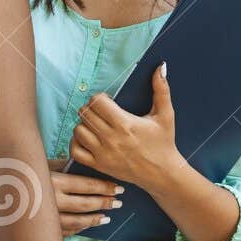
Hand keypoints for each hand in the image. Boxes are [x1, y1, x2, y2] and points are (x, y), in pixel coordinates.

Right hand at [47, 159, 122, 235]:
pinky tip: (86, 226)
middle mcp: (52, 200)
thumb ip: (66, 167)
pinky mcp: (43, 227)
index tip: (118, 189)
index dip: (105, 188)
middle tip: (118, 203)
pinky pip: (64, 230)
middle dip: (104, 203)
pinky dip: (77, 228)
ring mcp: (47, 217)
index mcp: (55, 181)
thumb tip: (87, 171)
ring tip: (107, 218)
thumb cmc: (28, 174)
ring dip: (94, 220)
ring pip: (76, 221)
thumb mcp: (46, 165)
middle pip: (85, 204)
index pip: (87, 185)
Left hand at [69, 62, 180, 189]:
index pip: (96, 102)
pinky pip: (75, 151)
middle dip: (91, 109)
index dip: (99, 98)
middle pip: (85, 114)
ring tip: (95, 125)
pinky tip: (87, 138)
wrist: (162, 174)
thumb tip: (161, 67)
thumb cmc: (163, 143)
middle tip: (101, 112)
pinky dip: (76, 143)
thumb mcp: (166, 115)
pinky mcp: (99, 165)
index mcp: (124, 124)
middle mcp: (111, 138)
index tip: (107, 102)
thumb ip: (161, 89)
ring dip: (84, 125)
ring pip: (78, 131)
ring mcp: (103, 153)